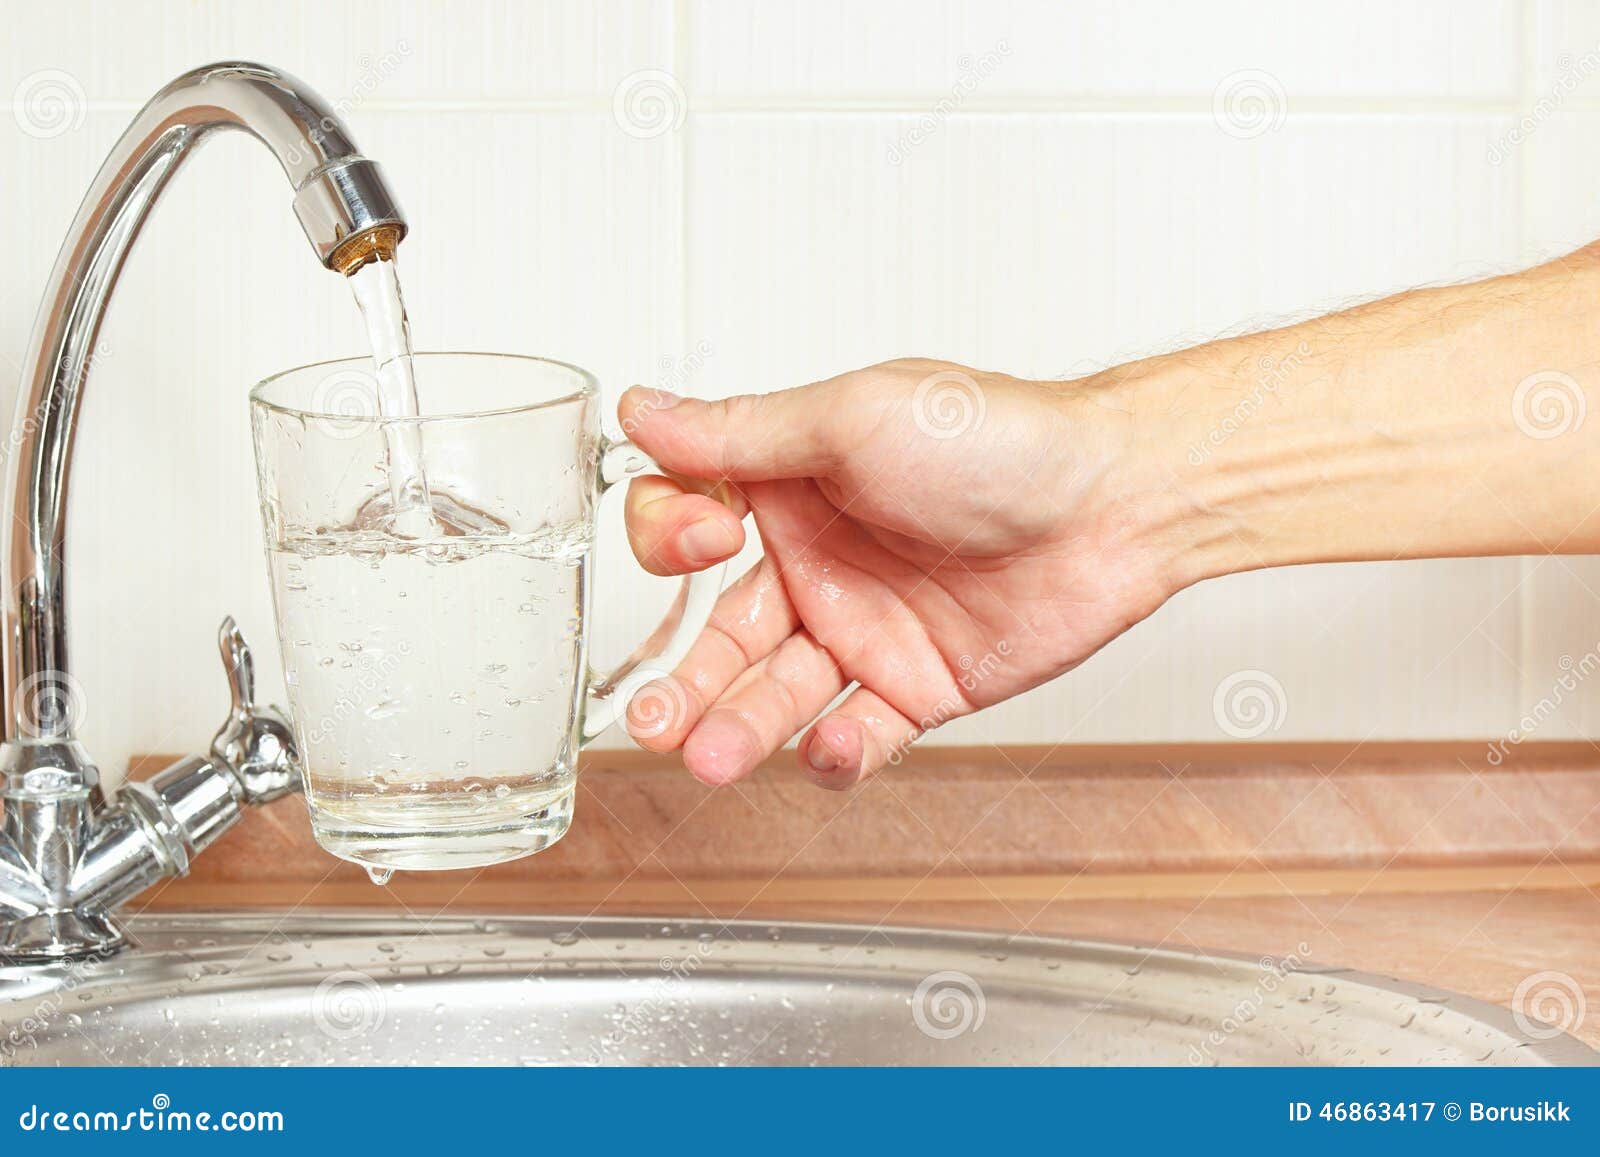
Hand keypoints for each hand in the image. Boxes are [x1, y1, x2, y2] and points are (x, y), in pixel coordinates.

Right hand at [618, 358, 1173, 787]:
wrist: (1113, 501)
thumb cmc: (995, 436)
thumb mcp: (851, 416)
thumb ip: (741, 432)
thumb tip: (642, 411)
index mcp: (790, 489)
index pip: (689, 526)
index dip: (672, 540)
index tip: (703, 540)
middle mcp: (818, 564)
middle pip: (723, 633)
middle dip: (683, 679)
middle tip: (651, 718)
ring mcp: (866, 630)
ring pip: (780, 693)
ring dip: (740, 725)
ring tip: (709, 756)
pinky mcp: (919, 686)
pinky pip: (865, 733)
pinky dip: (840, 750)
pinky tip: (830, 746)